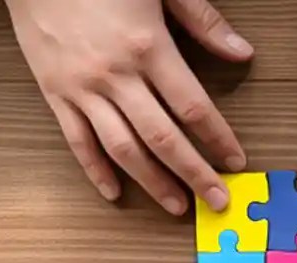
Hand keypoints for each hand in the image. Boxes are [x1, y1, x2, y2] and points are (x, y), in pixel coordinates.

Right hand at [5, 0, 251, 213]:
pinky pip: (76, 140)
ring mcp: (82, 88)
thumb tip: (243, 54)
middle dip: (194, 174)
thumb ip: (204, 22)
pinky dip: (95, 170)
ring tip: (177, 207)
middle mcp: (116, 75)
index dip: (218, 138)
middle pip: (162, 138)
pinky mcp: (54, 92)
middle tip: (217, 201)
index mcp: (148, 47)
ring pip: (122, 148)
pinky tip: (114, 193)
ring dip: (152, 182)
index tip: (236, 161)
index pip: (192, 107)